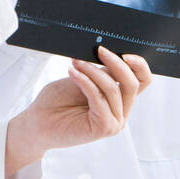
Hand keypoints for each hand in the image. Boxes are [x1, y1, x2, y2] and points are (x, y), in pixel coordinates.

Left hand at [5, 46, 152, 177]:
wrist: (37, 123)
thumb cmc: (56, 102)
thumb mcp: (84, 79)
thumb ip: (104, 72)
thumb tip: (117, 54)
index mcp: (119, 100)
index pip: (142, 81)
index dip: (139, 65)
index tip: (125, 51)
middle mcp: (120, 112)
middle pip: (132, 84)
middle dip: (116, 63)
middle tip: (99, 50)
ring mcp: (114, 122)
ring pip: (114, 90)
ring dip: (93, 71)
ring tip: (75, 63)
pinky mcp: (104, 128)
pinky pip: (100, 98)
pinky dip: (86, 81)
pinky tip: (72, 72)